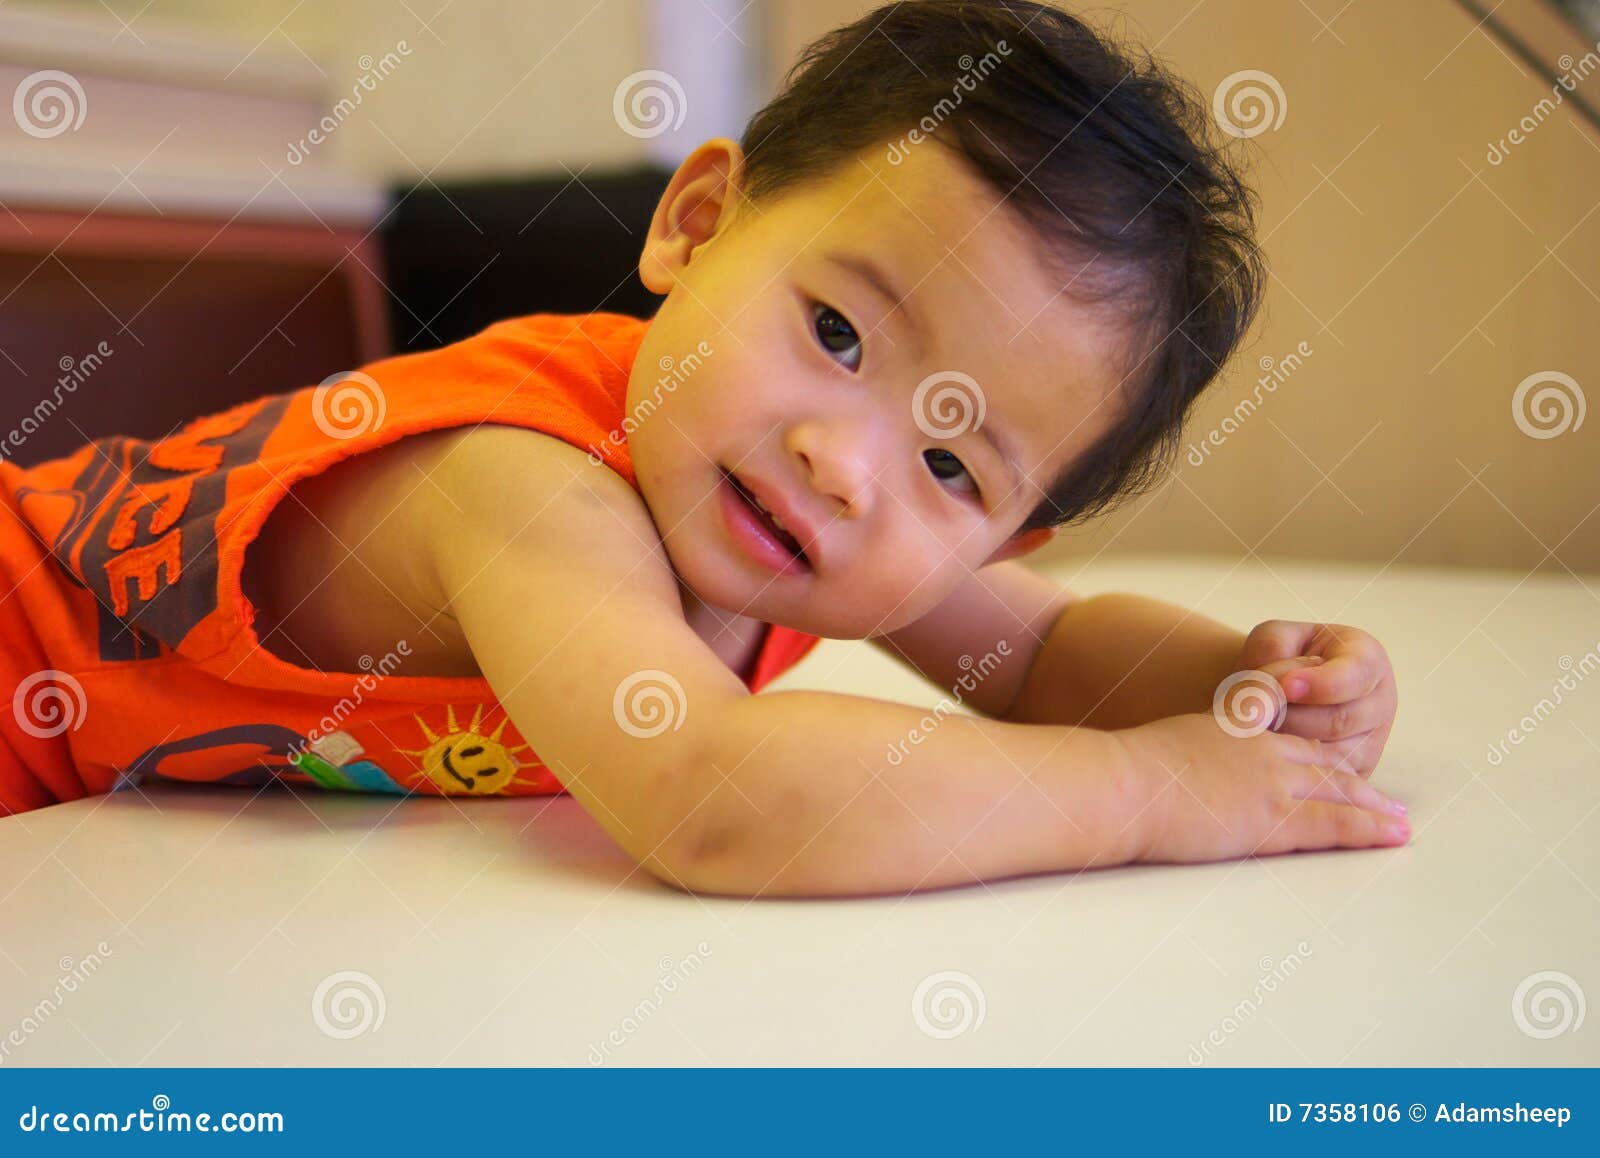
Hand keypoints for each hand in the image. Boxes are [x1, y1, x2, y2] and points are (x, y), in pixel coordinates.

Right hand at [1116, 713, 1410, 864]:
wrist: (1125, 784)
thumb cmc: (1129, 773)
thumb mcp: (1167, 750)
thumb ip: (1189, 760)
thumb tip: (1176, 780)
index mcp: (1237, 736)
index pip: (1293, 749)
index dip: (1323, 763)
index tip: (1342, 773)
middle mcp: (1264, 755)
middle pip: (1326, 770)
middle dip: (1359, 788)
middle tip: (1387, 804)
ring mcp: (1272, 786)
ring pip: (1341, 795)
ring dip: (1376, 810)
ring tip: (1401, 823)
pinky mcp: (1273, 821)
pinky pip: (1335, 825)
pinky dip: (1370, 830)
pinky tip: (1392, 836)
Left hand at [1235, 619, 1397, 777]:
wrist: (1274, 690)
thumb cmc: (1277, 657)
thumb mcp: (1274, 637)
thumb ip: (1274, 649)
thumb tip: (1283, 685)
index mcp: (1367, 659)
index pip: (1355, 675)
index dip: (1320, 684)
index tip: (1285, 686)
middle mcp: (1379, 702)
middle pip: (1339, 721)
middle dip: (1291, 717)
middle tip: (1256, 712)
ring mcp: (1370, 742)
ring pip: (1331, 755)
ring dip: (1287, 745)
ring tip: (1257, 730)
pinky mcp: (1352, 774)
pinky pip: (1324, 780)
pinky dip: (1292, 769)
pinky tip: (1266, 754)